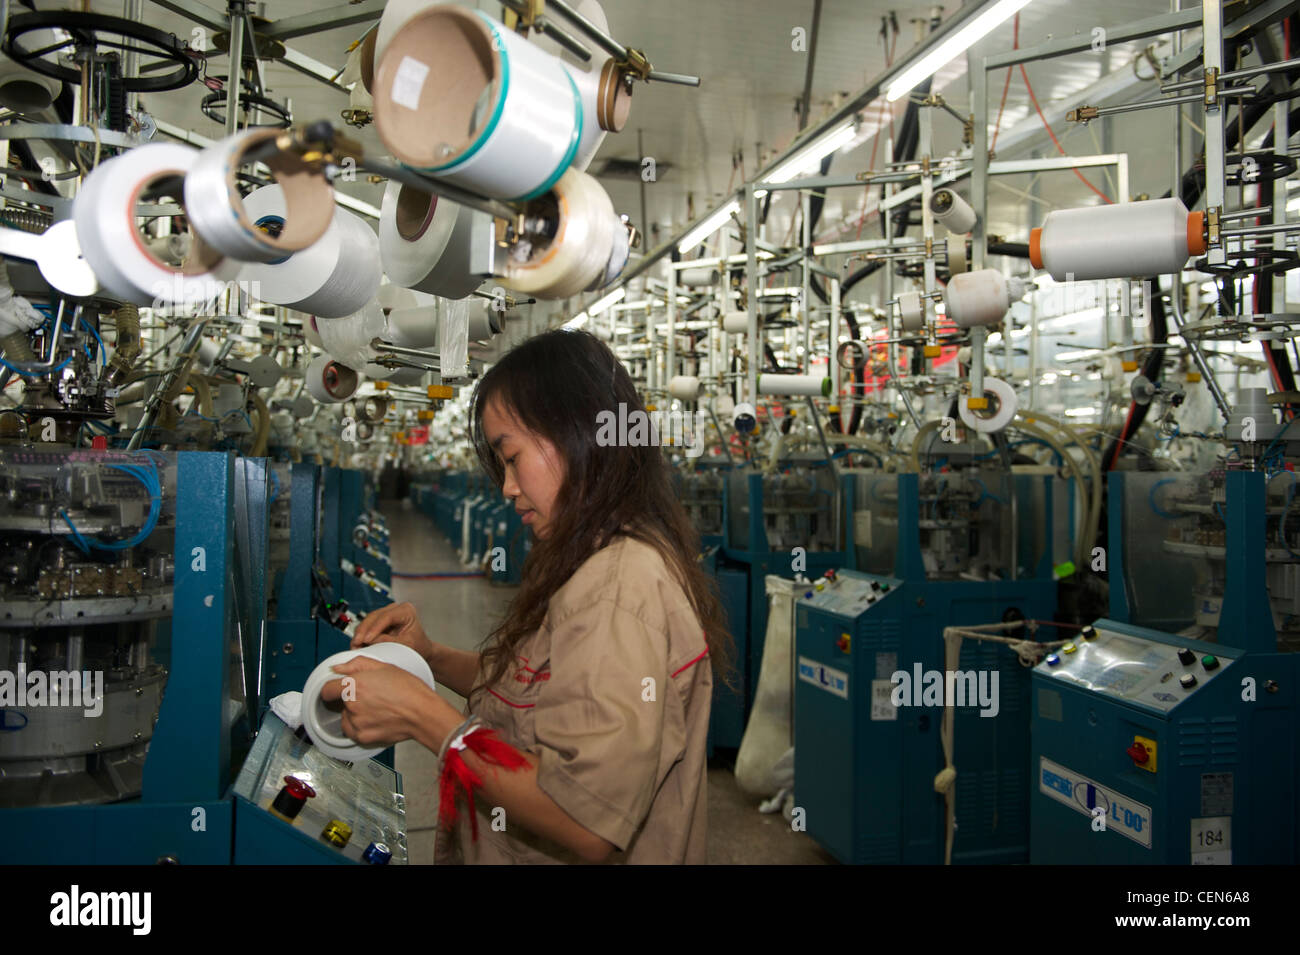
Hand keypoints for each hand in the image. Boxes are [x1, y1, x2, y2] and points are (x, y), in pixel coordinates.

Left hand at [318, 656, 436, 747]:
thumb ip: (356, 664)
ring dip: (354, 715)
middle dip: (350, 700)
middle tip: (370, 697)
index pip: (327, 689)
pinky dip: (361, 727)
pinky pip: (354, 732)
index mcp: (354, 685)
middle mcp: (352, 705)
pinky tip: (376, 720)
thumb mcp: (384, 667)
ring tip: (375, 710)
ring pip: (346, 719)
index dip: (332, 688)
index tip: (337, 690)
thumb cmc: (409, 689)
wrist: (423, 713)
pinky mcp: (363, 738)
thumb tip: (338, 668)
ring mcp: (356, 723)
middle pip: (339, 704)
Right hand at [352, 601, 434, 662]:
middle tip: (356, 643)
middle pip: (374, 616)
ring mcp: (386, 613)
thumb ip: (390, 642)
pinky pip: (367, 626)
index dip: (375, 628)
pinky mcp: (378, 621)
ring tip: (355, 646)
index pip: (387, 617)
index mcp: (406, 610)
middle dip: (363, 631)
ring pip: (368, 620)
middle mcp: (395, 609)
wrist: (420, 649)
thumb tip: (371, 640)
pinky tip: (356, 644)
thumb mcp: (406, 645)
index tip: (367, 640)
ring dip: (360, 633)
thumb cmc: (418, 645)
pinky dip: (361, 635)